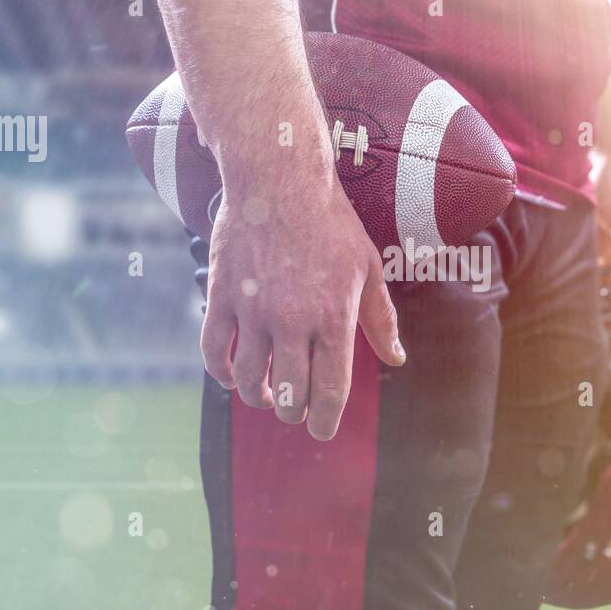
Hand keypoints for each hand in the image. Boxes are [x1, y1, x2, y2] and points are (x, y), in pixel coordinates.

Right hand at [200, 176, 405, 440]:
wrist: (278, 179)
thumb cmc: (332, 223)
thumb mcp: (367, 268)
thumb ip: (380, 320)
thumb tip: (396, 359)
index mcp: (334, 317)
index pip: (330, 391)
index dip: (325, 421)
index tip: (321, 430)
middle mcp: (293, 320)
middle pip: (290, 394)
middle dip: (294, 413)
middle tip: (296, 409)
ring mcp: (254, 310)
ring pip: (249, 379)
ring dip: (258, 397)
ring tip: (266, 395)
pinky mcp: (222, 295)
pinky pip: (213, 351)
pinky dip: (220, 373)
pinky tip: (231, 376)